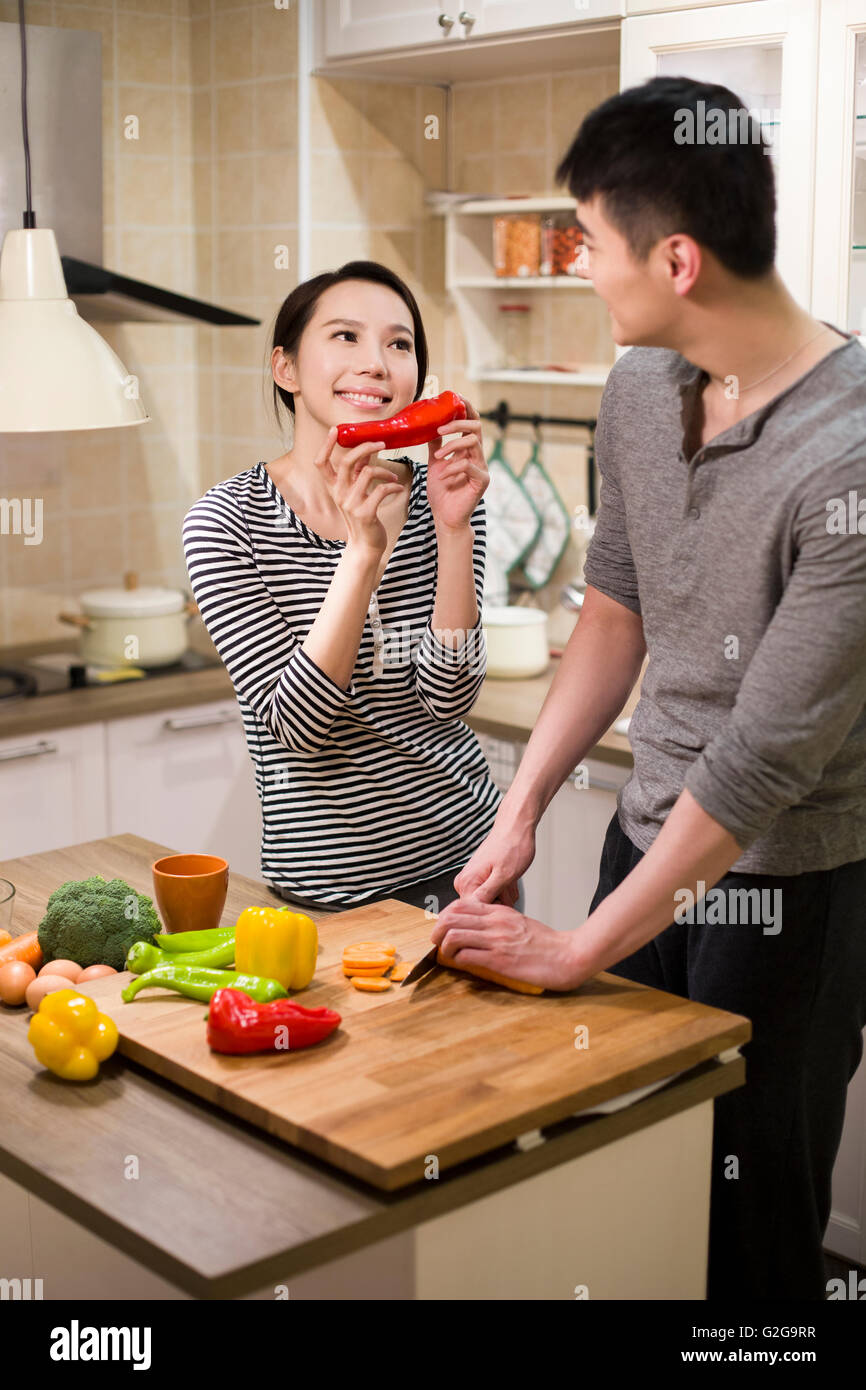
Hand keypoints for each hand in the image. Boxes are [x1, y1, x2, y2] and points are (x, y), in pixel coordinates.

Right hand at [314, 426, 406, 557]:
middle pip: (346, 461)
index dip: (326, 445)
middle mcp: (339, 494)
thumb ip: (357, 473)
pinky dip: (393, 486)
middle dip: (365, 447)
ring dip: (385, 471)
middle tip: (381, 443)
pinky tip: (398, 488)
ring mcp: (351, 504)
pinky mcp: (365, 513)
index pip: (321, 463)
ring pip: (367, 472)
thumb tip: (366, 450)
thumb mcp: (355, 493)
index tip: (336, 430)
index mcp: (334, 488)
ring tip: (393, 477)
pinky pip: (381, 490)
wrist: (366, 545)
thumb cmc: (363, 516)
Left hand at [426, 397, 487, 531]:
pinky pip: (469, 465)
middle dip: (457, 424)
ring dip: (452, 446)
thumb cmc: (442, 491)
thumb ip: (435, 444)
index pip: (472, 420)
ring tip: (438, 457)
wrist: (444, 516)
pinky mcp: (482, 481)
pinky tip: (444, 476)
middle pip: (476, 426)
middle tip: (439, 430)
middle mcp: (478, 455)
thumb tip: (429, 424)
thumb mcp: (434, 462)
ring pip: (473, 442)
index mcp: (468, 448)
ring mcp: (482, 467)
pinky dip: (453, 468)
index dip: (466, 407)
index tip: (454, 397)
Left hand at [430, 899, 582, 991]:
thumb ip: (498, 922)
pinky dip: (458, 960)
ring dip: (444, 946)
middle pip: (451, 917)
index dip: (444, 915)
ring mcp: (497, 940)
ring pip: (454, 935)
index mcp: (500, 912)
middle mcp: (495, 922)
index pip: (460, 904)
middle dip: (437, 930)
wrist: (568, 955)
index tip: (443, 927)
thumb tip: (477, 928)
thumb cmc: (546, 943)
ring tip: (447, 954)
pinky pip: (467, 956)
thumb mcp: (519, 923)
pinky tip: (462, 964)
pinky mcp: (500, 960)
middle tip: (436, 942)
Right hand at [454, 819, 535, 906]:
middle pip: (483, 908)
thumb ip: (487, 896)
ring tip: (509, 879)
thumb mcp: (504, 876)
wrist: (515, 828)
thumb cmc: (512, 847)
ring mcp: (471, 879)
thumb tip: (476, 911)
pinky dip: (504, 887)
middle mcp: (464, 882)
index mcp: (466, 883)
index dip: (494, 909)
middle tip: (509, 884)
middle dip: (501, 900)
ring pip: (491, 900)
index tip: (505, 898)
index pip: (476, 912)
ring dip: (504, 893)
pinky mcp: (479, 876)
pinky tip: (509, 878)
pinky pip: (493, 892)